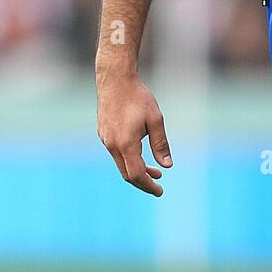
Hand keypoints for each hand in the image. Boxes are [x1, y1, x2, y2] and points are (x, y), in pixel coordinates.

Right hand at [96, 70, 171, 195]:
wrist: (115, 79)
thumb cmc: (138, 97)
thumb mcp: (155, 120)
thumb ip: (161, 144)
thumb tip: (168, 166)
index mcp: (125, 143)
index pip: (136, 175)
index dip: (148, 185)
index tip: (160, 191)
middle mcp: (112, 145)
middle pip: (127, 174)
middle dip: (143, 182)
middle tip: (158, 186)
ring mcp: (105, 139)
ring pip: (121, 164)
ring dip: (136, 170)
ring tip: (155, 172)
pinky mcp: (103, 133)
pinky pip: (116, 154)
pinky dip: (129, 160)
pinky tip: (140, 155)